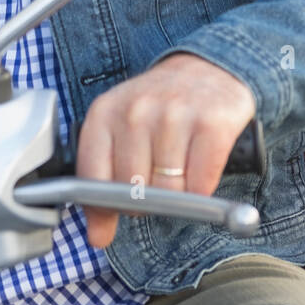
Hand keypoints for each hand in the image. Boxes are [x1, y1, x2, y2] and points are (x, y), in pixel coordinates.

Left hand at [75, 53, 255, 247]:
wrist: (207, 66)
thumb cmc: (158, 107)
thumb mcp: (119, 130)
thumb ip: (101, 181)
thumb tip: (98, 237)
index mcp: (105, 112)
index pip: (92, 181)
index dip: (104, 207)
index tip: (114, 214)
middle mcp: (137, 110)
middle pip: (134, 194)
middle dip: (146, 201)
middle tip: (157, 181)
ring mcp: (175, 115)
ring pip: (170, 194)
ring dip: (178, 195)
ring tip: (179, 168)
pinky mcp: (212, 124)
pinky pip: (200, 187)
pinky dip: (202, 190)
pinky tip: (199, 168)